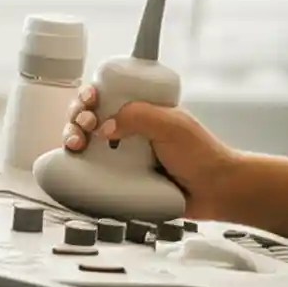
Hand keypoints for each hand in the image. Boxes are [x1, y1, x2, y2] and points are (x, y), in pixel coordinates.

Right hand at [62, 84, 240, 218]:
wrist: (215, 191)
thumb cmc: (202, 154)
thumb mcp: (172, 125)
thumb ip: (140, 117)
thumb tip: (105, 126)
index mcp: (145, 111)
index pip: (109, 95)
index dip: (93, 95)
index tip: (90, 100)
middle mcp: (132, 131)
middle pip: (92, 117)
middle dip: (78, 116)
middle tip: (85, 124)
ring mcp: (125, 156)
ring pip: (88, 143)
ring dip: (72, 137)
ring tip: (75, 143)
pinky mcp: (122, 180)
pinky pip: (94, 171)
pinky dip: (77, 166)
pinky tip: (72, 163)